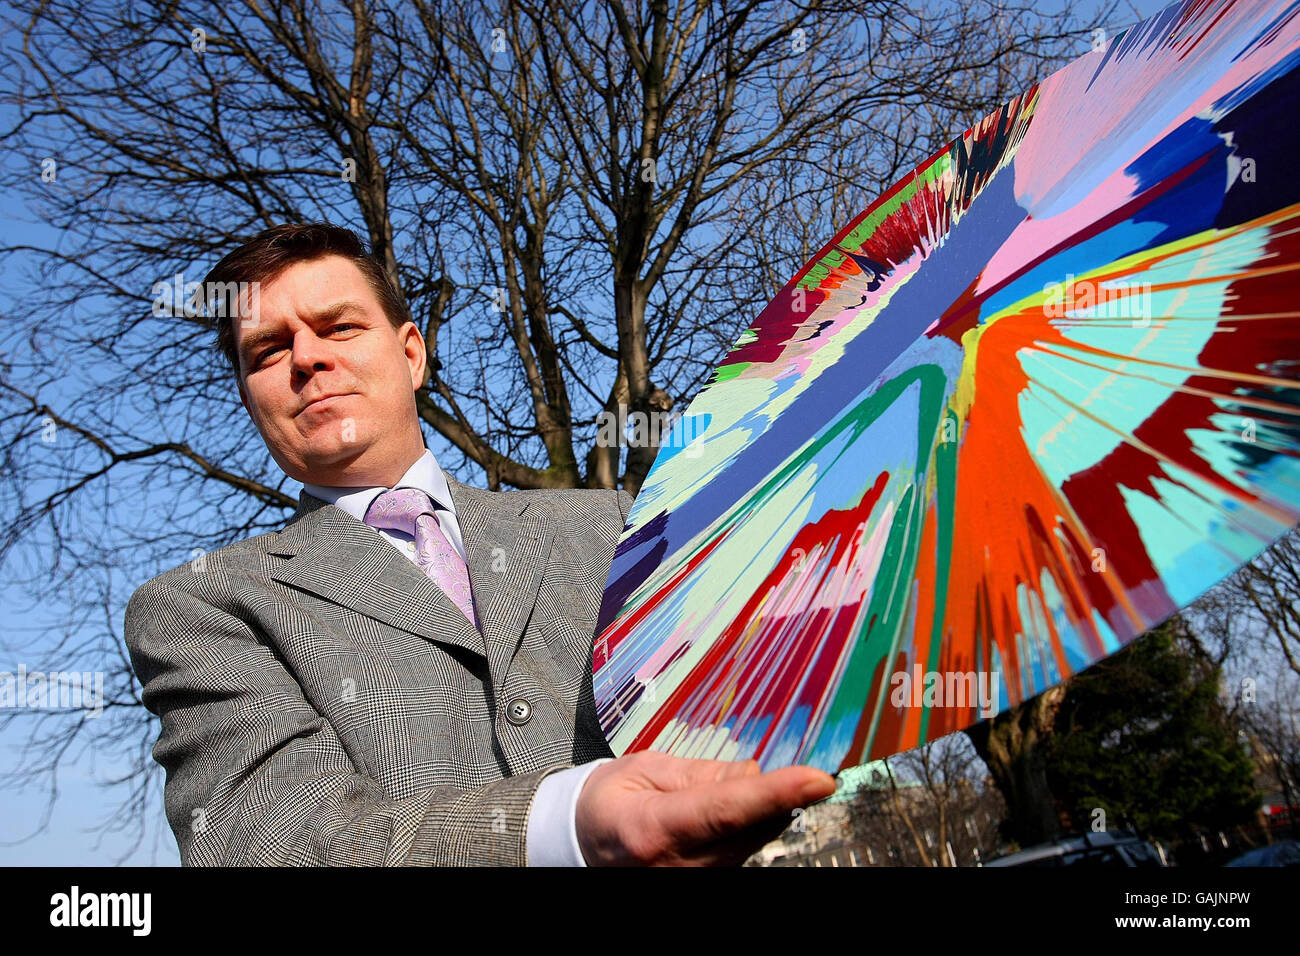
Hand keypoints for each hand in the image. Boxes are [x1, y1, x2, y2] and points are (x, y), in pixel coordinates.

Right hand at [574, 750, 836, 865]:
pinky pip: (742, 854)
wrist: (580, 844)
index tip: (819, 779)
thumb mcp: (645, 769)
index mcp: (655, 829)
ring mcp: (691, 882)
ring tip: (727, 794)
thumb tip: (754, 773)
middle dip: (778, 798)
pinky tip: (732, 814)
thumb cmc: (608, 802)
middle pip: (752, 830)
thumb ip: (702, 774)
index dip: (777, 793)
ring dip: (762, 814)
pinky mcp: (704, 885)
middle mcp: (678, 866)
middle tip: (793, 771)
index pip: (728, 809)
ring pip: (752, 844)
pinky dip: (748, 829)